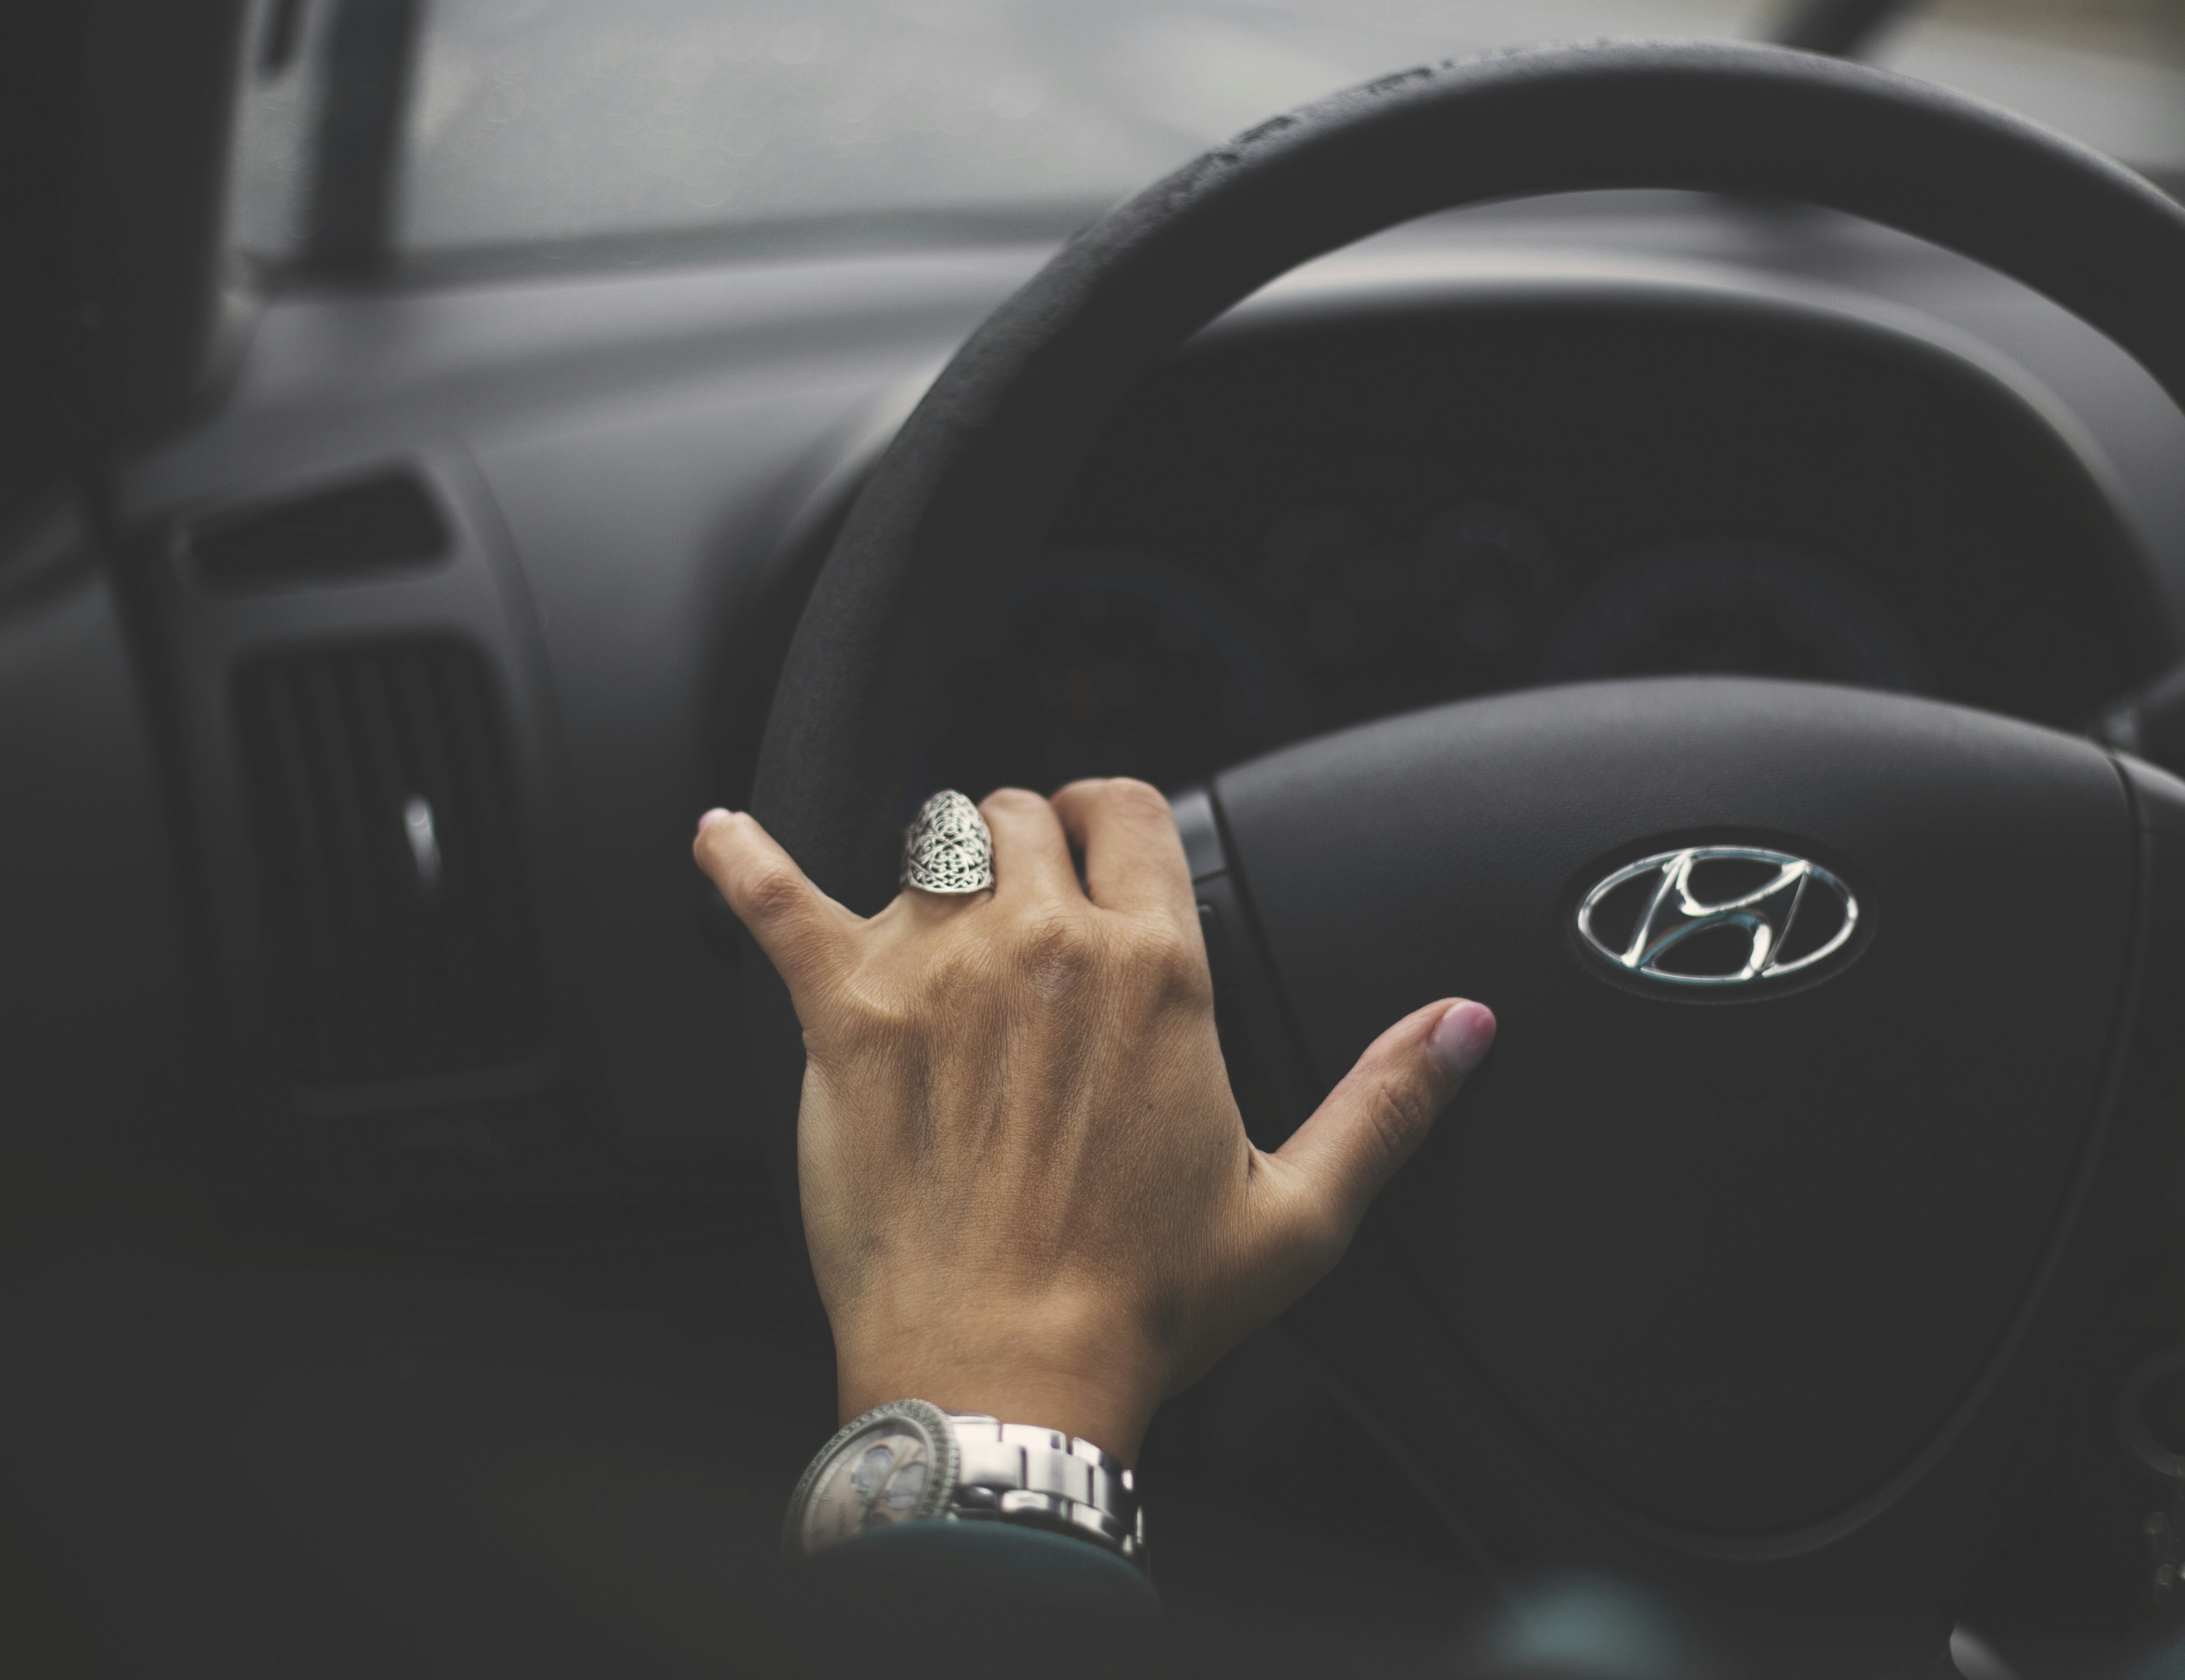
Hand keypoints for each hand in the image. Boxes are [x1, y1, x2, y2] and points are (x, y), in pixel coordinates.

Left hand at [694, 779, 1495, 1461]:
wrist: (1005, 1375)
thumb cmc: (1144, 1303)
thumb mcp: (1301, 1209)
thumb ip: (1390, 1098)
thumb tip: (1466, 1024)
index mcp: (1156, 971)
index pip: (1128, 809)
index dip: (1112, 813)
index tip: (1101, 836)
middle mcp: (1043, 945)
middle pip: (1021, 809)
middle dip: (1028, 837)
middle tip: (1026, 896)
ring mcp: (933, 971)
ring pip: (926, 841)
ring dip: (934, 865)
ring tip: (936, 918)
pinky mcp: (840, 1017)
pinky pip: (775, 904)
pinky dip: (742, 862)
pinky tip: (718, 836)